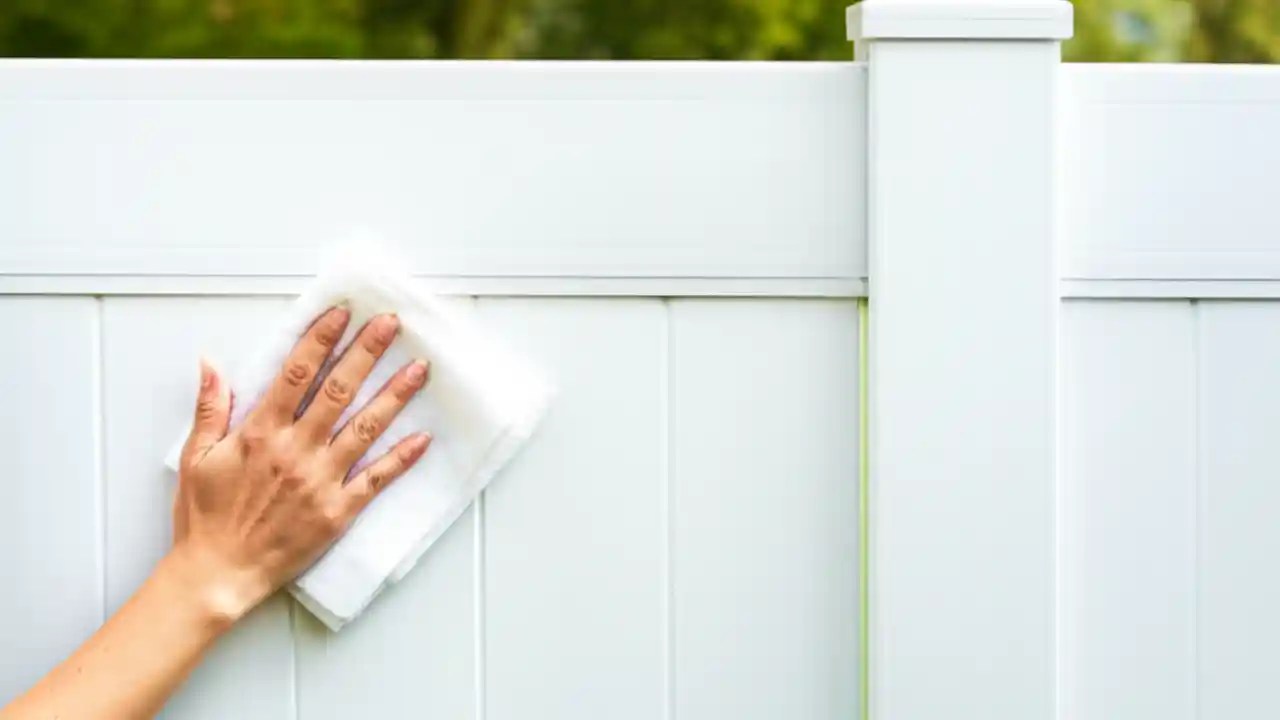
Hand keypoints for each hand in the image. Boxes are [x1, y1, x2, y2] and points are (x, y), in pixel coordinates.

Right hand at [171, 306, 431, 623]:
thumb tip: (210, 362)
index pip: (297, 373)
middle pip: (339, 390)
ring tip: (420, 368)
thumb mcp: (194, 456)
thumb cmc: (205, 518)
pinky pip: (376, 479)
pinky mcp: (338, 511)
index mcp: (260, 433)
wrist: (217, 574)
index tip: (343, 313)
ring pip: (366, 428)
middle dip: (367, 352)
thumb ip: (210, 407)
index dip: (322, 339)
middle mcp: (295, 451)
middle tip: (391, 324)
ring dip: (395, 395)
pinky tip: (424, 437)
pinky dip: (402, 458)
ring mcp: (321, 480)